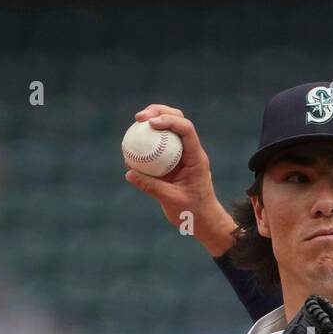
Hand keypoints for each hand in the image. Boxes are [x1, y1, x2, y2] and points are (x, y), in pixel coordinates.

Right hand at [125, 104, 236, 255]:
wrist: (203, 221)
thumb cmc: (193, 212)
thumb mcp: (171, 200)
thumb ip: (151, 186)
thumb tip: (129, 172)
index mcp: (196, 158)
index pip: (186, 130)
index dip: (169, 121)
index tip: (150, 123)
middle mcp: (191, 152)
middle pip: (179, 120)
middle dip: (160, 112)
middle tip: (140, 117)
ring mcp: (183, 155)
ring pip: (170, 129)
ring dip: (154, 121)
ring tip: (137, 122)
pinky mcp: (174, 162)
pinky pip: (161, 145)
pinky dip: (149, 140)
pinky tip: (133, 142)